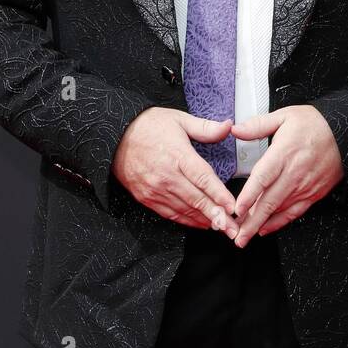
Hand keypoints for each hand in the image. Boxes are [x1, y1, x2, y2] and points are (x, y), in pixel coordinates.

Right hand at [111, 107, 239, 237]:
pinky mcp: (146, 198)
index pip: (203, 178)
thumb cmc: (147, 126)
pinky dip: (187, 221)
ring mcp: (155, 189)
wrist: (114, 136)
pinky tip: (200, 223)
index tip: (233, 206)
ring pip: (185, 210)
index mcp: (177, 155)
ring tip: (222, 228)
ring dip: (204, 221)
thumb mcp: (178, 119)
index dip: (219, 195)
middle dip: (218, 216)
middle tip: (233, 228)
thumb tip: (228, 126)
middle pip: (196, 199)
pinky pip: (170, 213)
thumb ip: (205, 127)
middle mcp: (166, 175)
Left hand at [228, 105, 343, 246]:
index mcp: (284, 153)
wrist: (346, 134)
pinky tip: (266, 229)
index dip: (249, 196)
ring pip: (280, 211)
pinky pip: (294, 212)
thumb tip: (235, 130)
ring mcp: (305, 186)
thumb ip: (258, 125)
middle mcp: (294, 173)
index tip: (237, 209)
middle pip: (269, 201)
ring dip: (261, 225)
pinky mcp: (314, 194)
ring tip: (245, 236)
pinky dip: (279, 223)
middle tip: (237, 236)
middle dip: (251, 221)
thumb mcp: (285, 116)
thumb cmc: (316, 124)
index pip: (263, 178)